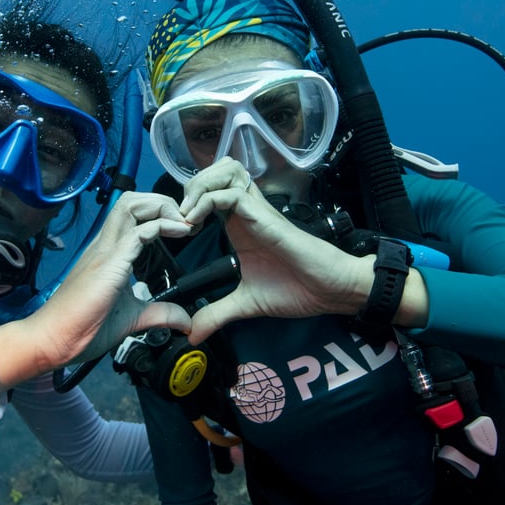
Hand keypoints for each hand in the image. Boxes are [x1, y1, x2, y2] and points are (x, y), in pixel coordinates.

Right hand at [0, 192, 192, 389]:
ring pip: (131, 205)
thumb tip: (184, 319)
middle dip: (164, 202)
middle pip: (133, 200)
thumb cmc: (82, 329)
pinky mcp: (109, 263)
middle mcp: (105, 244)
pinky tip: (180, 232)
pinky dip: (163, 225)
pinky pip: (137, 232)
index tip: (184, 229)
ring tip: (183, 223)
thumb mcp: (132, 318)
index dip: (162, 213)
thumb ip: (159, 314)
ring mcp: (105, 250)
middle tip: (187, 221)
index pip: (134, 215)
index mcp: (110, 253)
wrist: (53, 340)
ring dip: (162, 207)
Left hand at [178, 158, 375, 343]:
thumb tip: (193, 335)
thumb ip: (217, 314)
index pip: (210, 190)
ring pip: (226, 170)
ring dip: (200, 187)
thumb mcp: (246, 304)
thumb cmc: (297, 289)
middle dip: (191, 185)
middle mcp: (246, 211)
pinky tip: (197, 223)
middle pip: (216, 170)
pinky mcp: (266, 218)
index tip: (174, 230)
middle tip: (180, 216)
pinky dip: (208, 202)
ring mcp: (257, 211)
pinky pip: (233, 194)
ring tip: (188, 215)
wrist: (330, 291)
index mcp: (238, 225)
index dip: (187, 201)